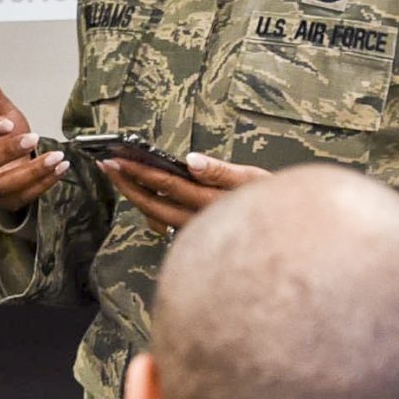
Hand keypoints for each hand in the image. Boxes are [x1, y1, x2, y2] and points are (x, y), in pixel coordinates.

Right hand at [0, 58, 66, 209]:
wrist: (17, 159)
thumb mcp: (0, 109)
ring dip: (32, 172)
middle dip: (7, 153)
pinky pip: (22, 197)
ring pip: (3, 185)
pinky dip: (43, 184)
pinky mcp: (4, 202)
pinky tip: (59, 170)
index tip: (7, 122)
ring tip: (56, 157)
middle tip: (33, 138)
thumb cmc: (4, 134)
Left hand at [100, 150, 269, 236]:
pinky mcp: (199, 238)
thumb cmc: (277, 202)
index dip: (139, 171)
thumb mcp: (254, 178)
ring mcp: (198, 233)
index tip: (117, 159)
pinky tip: (152, 197)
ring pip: (158, 218)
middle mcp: (200, 222)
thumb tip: (190, 161)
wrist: (290, 234)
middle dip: (127, 185)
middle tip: (108, 166)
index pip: (167, 185)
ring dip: (139, 198)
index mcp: (212, 203)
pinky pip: (169, 226)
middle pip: (153, 206)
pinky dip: (155, 210)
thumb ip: (221, 170)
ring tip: (124, 178)